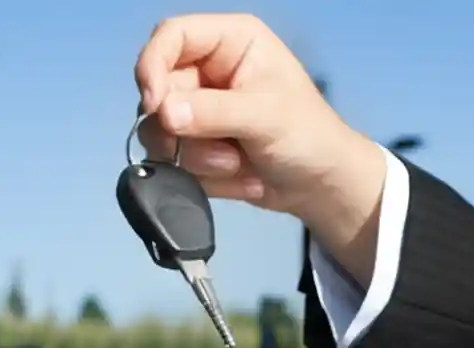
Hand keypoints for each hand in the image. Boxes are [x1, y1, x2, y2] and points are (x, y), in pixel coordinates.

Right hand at [133, 13, 385, 280]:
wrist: (321, 186)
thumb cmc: (308, 135)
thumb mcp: (265, 116)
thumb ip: (213, 112)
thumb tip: (164, 114)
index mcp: (230, 42)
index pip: (170, 36)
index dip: (152, 65)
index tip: (155, 105)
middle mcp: (207, 71)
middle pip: (158, 90)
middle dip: (181, 129)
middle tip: (218, 151)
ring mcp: (197, 110)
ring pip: (160, 131)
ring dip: (196, 157)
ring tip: (237, 164)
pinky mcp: (194, 145)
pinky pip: (174, 160)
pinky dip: (202, 175)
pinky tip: (238, 175)